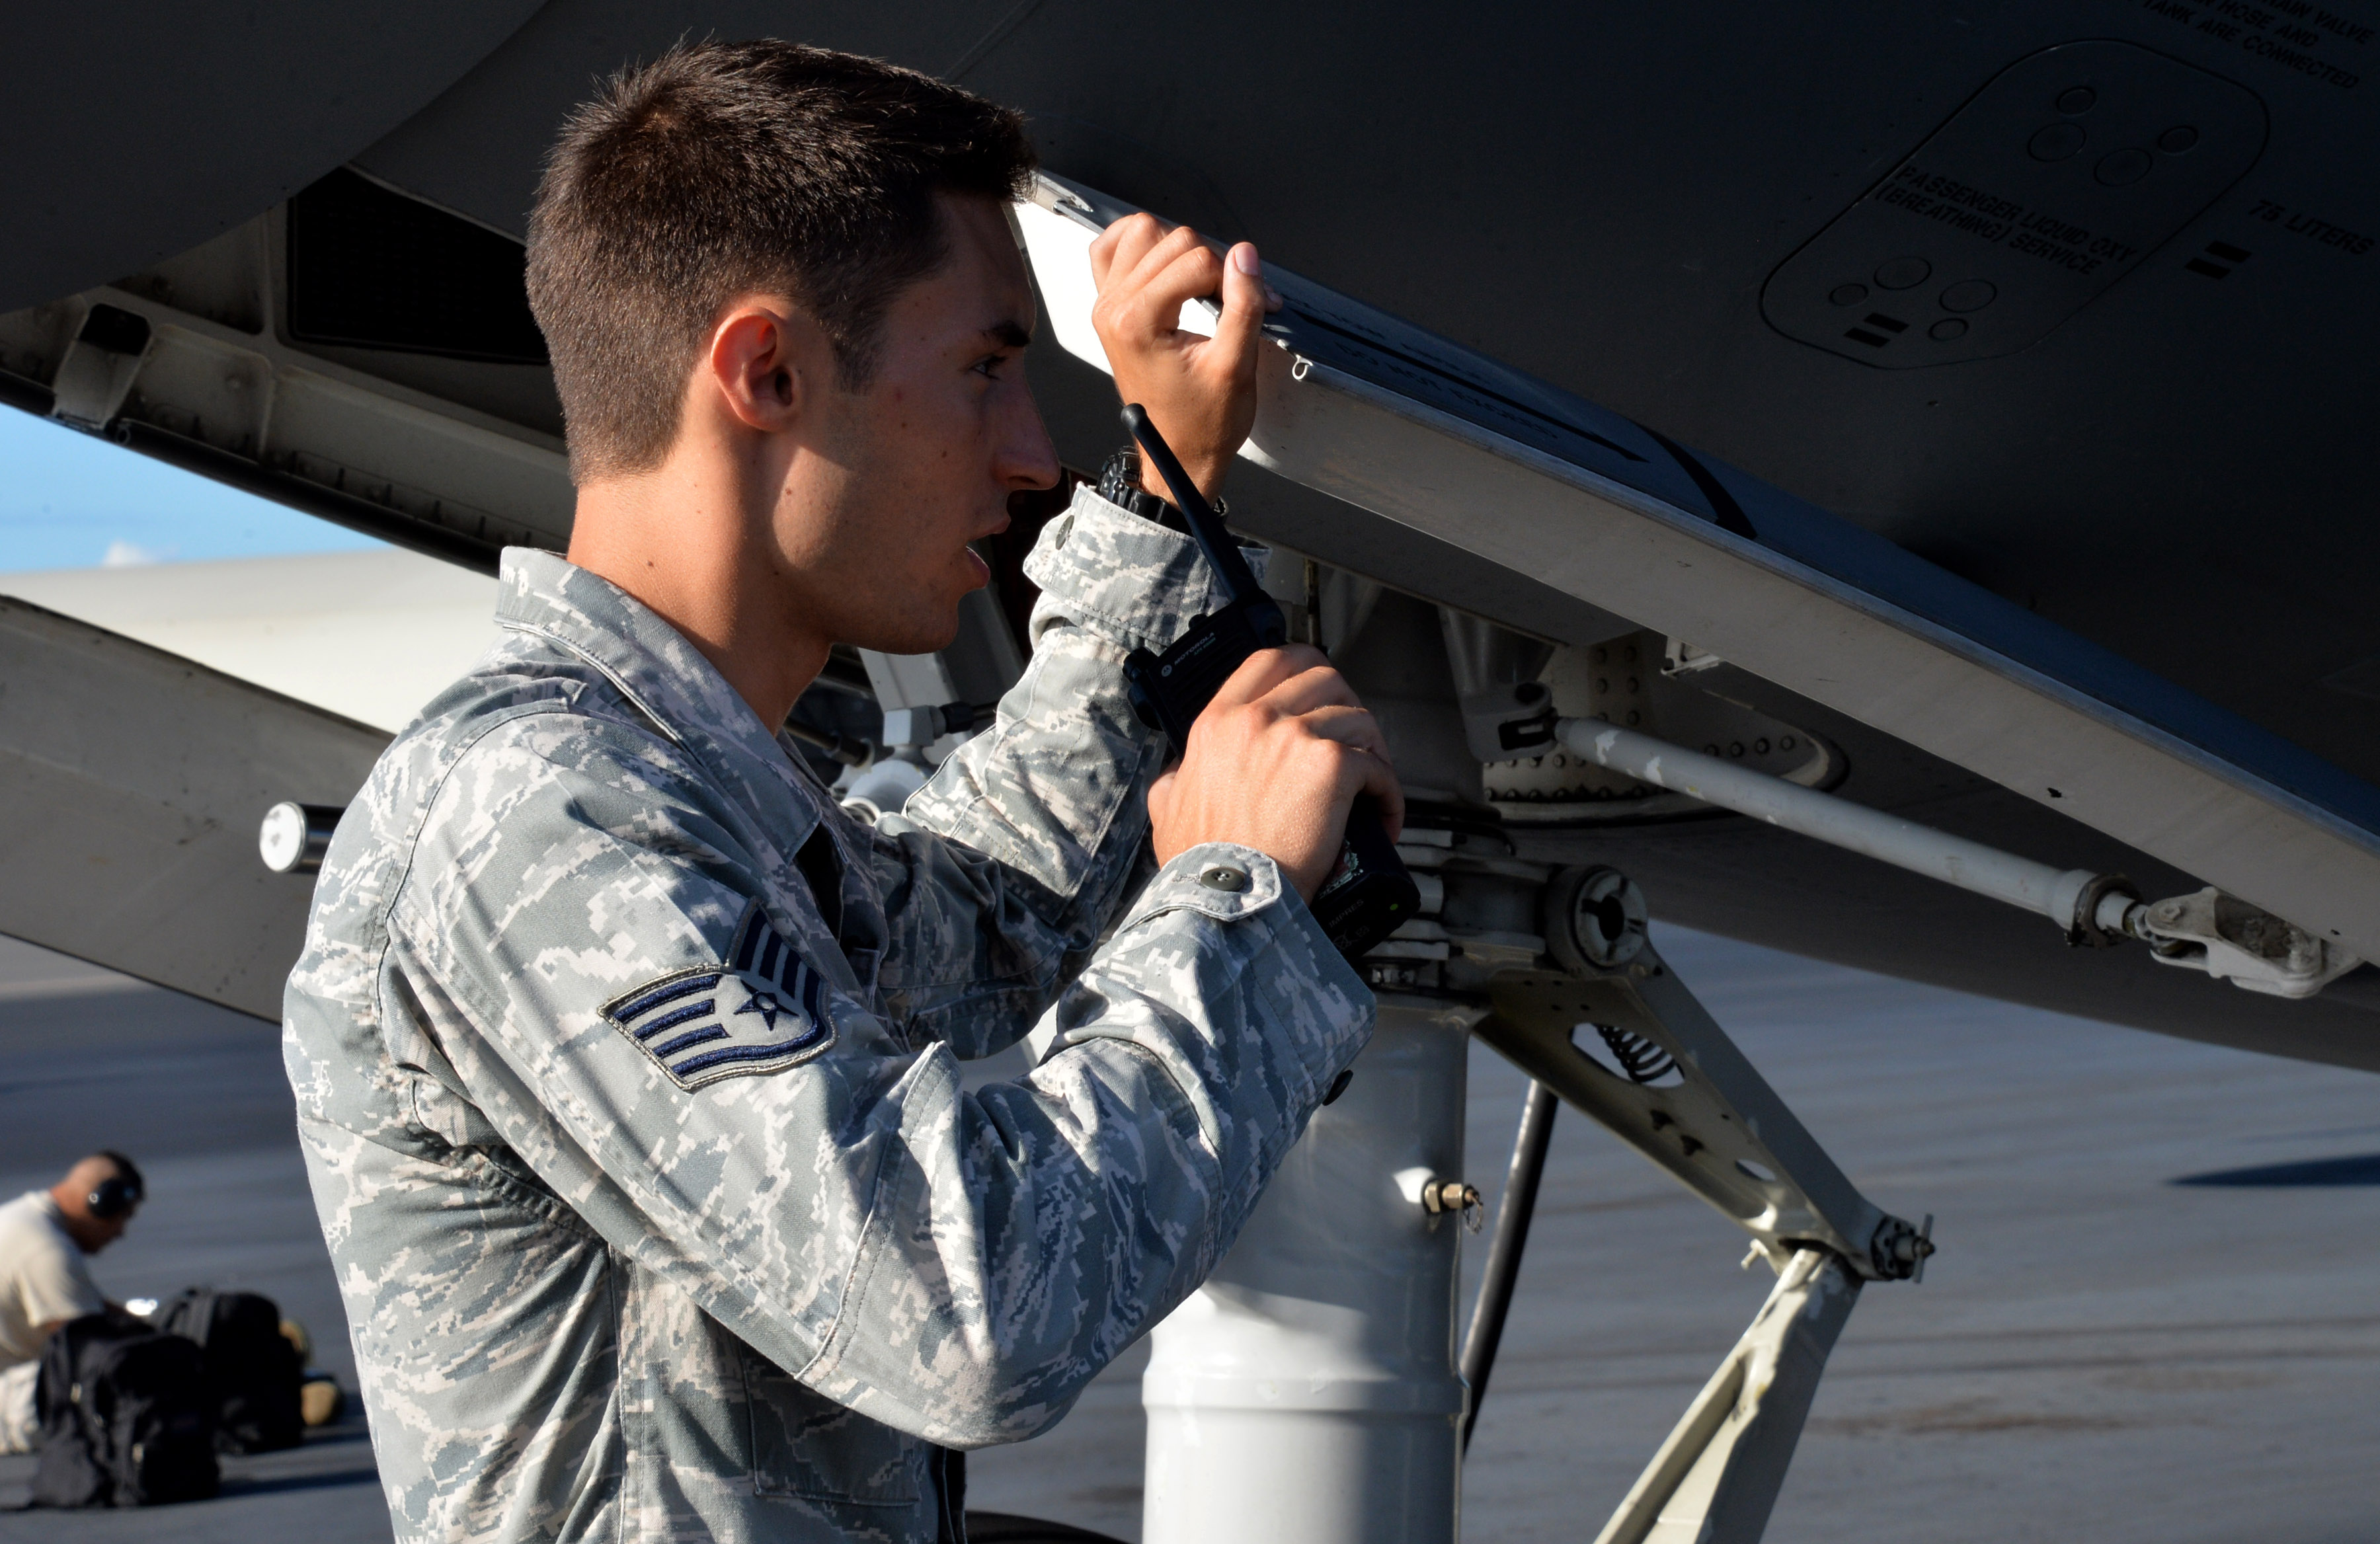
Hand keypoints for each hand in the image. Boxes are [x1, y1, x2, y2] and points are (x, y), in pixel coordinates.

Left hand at [1088, 213, 1282, 502]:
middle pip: (1173, 240)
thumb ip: (1243, 305)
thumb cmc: (1201, 424)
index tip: (1248, 306)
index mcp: (1137, 322)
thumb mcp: (1235, 366)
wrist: (1177, 454)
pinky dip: (1141, 245)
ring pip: (1143, 231)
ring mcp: (1106, 304)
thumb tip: (1245, 255)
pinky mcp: (1109, 304)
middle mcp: (1112, 307)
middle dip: (1211, 264)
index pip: (1197, 260)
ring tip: (1200, 285)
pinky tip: (1166, 266)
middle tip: (1230, 300)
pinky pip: (1112, 247)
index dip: (1234, 280)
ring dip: (1179, 250)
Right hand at [1147, 646, 1404, 902]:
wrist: (1228, 898)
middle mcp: (1256, 718)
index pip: (1271, 660)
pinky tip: (1383, 817)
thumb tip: (1183, 768)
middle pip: (1325, 678)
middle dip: (1348, 706)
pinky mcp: (1331, 766)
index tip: (1321, 694)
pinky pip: (1377, 766)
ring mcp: (1295, 737)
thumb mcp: (1168, 806)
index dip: (1306, 669)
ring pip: (1359, 720)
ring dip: (1373, 753)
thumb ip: (1176, 775)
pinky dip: (1388, 793)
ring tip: (1372, 790)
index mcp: (1218, 722)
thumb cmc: (1202, 865)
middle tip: (1354, 742)